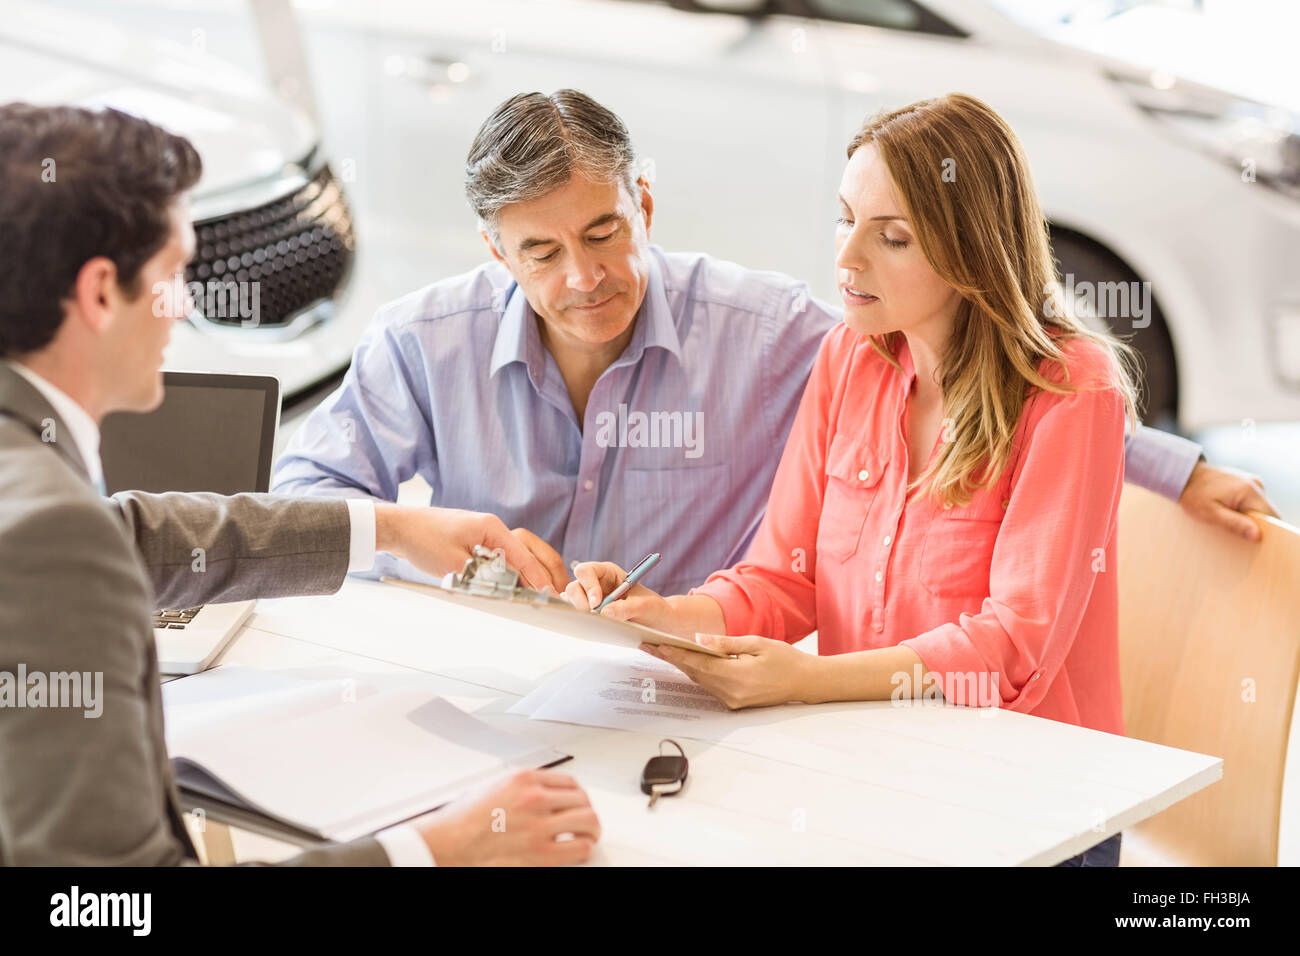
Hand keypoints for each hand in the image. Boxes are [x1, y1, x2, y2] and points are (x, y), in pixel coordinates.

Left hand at [375, 504, 563, 590]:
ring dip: (534, 571)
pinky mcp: (480, 540)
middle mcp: (494, 527)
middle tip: (558, 594)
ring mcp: (487, 533)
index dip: (538, 576)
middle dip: (546, 572)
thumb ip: (482, 577)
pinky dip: (518, 569)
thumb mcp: (453, 564)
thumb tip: (505, 592)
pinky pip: (508, 555)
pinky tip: (523, 584)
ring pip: (521, 553)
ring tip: (546, 592)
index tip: (551, 593)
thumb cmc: (423, 540)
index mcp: (492, 527)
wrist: (400, 527)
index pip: (524, 554)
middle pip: (531, 550)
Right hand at [412, 769, 599, 865]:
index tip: (576, 802)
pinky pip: (579, 848)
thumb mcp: (491, 787)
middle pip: (583, 799)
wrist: (447, 846)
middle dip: (586, 811)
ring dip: (590, 830)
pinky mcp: (542, 854)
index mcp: (523, 779)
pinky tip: (576, 851)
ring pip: (588, 821)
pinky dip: (582, 849)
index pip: (569, 781)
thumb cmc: (461, 822)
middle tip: (585, 820)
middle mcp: (535, 799)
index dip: (576, 794)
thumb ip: (520, 787)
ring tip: (587, 835)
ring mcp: (540, 826)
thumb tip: (540, 793)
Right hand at [564, 561, 684, 634]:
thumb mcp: (644, 606)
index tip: (597, 603)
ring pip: (571, 601)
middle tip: (592, 616)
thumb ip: (626, 608)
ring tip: (594, 622)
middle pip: (574, 586)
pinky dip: (578, 619)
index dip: (589, 585)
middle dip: (579, 601)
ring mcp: (590, 599)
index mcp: (609, 573)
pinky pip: (575, 614)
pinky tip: (588, 625)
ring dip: (578, 611)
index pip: (587, 571)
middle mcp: (596, 583)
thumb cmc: (653, 608)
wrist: (658, 622)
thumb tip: (604, 613)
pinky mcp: (589, 613)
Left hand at [641, 633, 821, 708]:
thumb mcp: (756, 643)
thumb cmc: (785, 659)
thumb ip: (726, 643)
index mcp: (736, 676)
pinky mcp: (735, 703)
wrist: (806, 682)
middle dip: (671, 658)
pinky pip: (710, 685)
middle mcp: (731, 693)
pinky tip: (687, 661)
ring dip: (682, 665)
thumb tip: (698, 639)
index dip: (672, 653)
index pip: (696, 663)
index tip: (654, 644)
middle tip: (648, 644)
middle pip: (693, 673)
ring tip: (661, 650)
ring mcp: (732, 701)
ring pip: (700, 680)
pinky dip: (698, 672)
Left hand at [1179, 462, 1278, 540]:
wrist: (1184, 475)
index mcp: (1249, 491)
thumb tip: (1257, 535)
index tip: (1251, 541)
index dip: (1265, 532)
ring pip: (1260, 509)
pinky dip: (1244, 511)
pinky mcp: (1247, 484)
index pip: (1271, 517)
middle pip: (1267, 514)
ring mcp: (1252, 482)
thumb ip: (1234, 524)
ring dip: (1249, 518)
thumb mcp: (1210, 513)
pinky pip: (1252, 502)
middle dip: (1255, 526)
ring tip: (1228, 519)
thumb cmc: (1193, 494)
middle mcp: (1256, 484)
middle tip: (1235, 532)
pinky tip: (1228, 512)